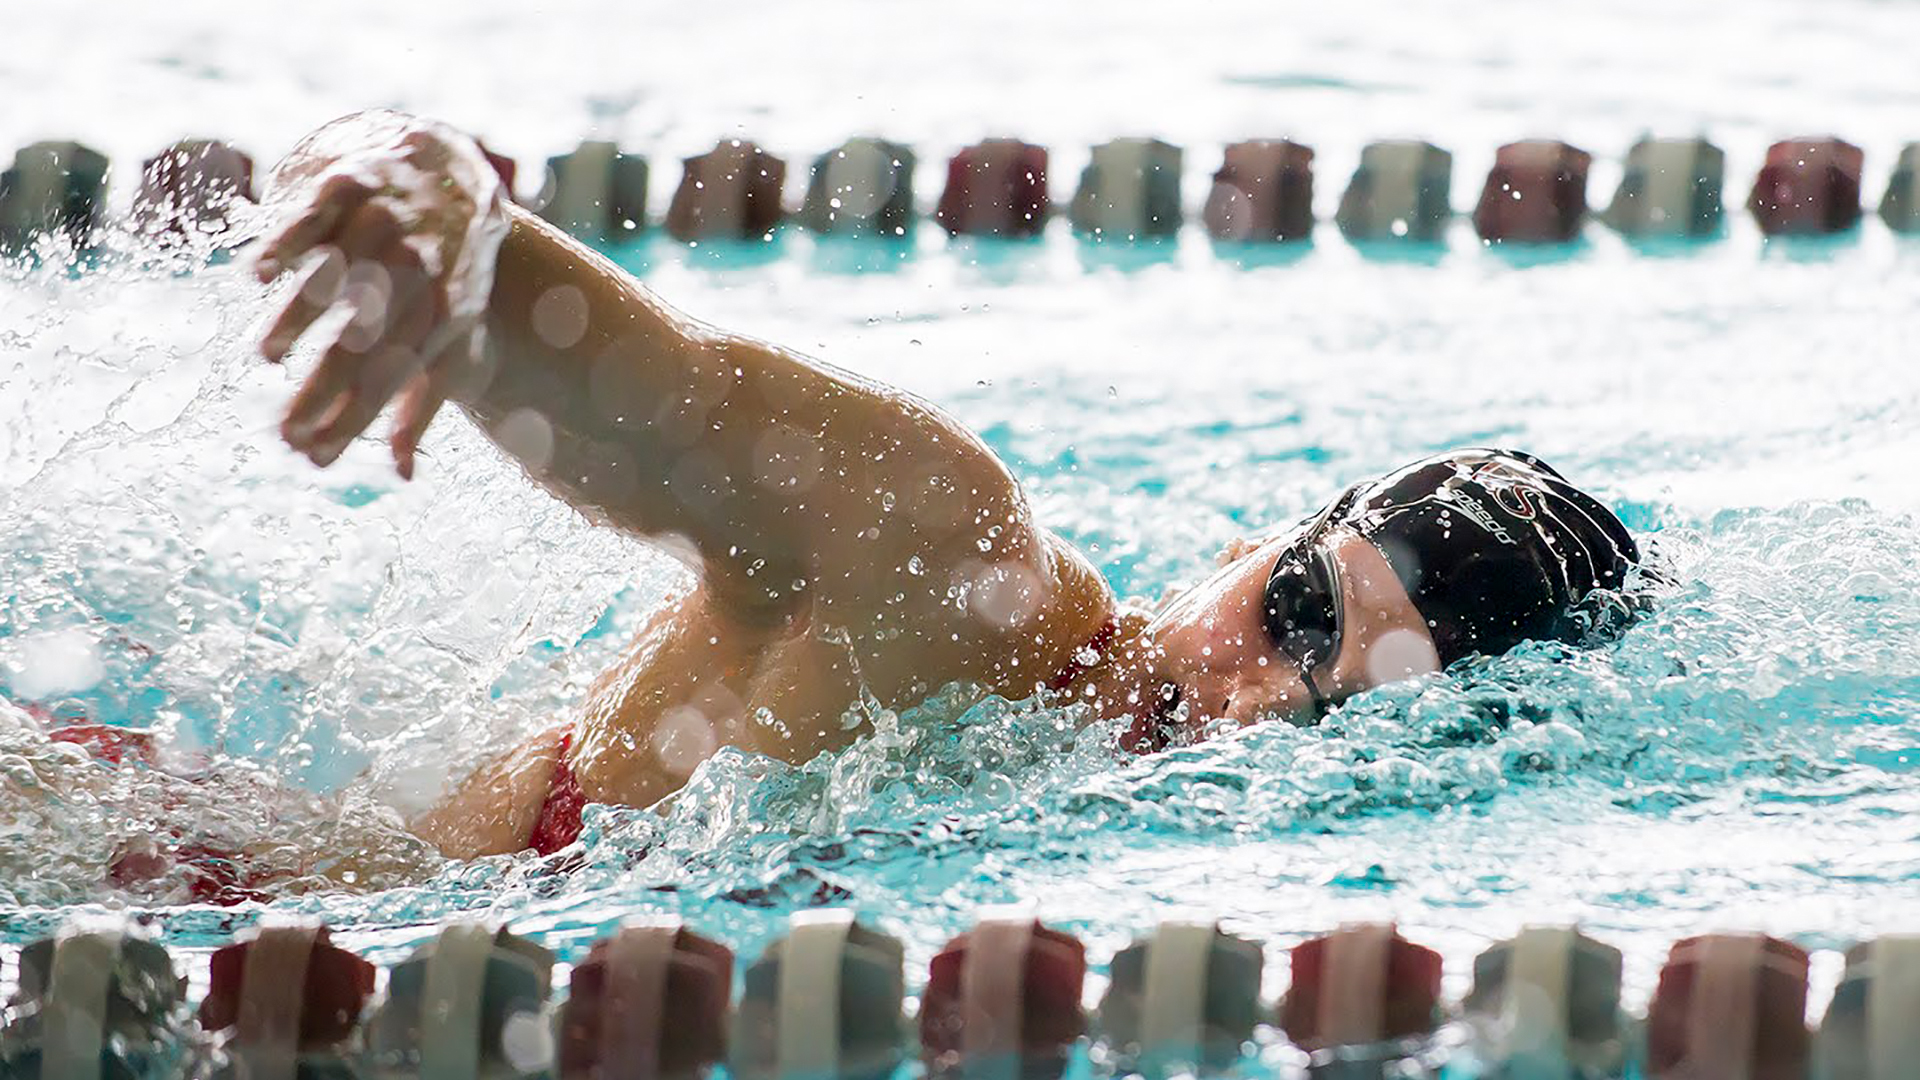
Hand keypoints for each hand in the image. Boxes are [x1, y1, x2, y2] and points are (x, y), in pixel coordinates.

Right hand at [253, 112, 509, 477]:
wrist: (453, 168)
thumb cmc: (445, 270)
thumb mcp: (450, 335)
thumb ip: (421, 403)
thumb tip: (404, 476)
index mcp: (440, 312)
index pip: (392, 378)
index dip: (352, 421)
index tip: (313, 458)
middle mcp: (415, 269)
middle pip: (362, 341)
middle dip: (322, 391)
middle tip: (281, 433)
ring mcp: (384, 222)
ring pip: (336, 279)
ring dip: (299, 319)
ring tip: (267, 357)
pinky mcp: (352, 180)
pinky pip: (315, 217)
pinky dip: (286, 245)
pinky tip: (258, 275)